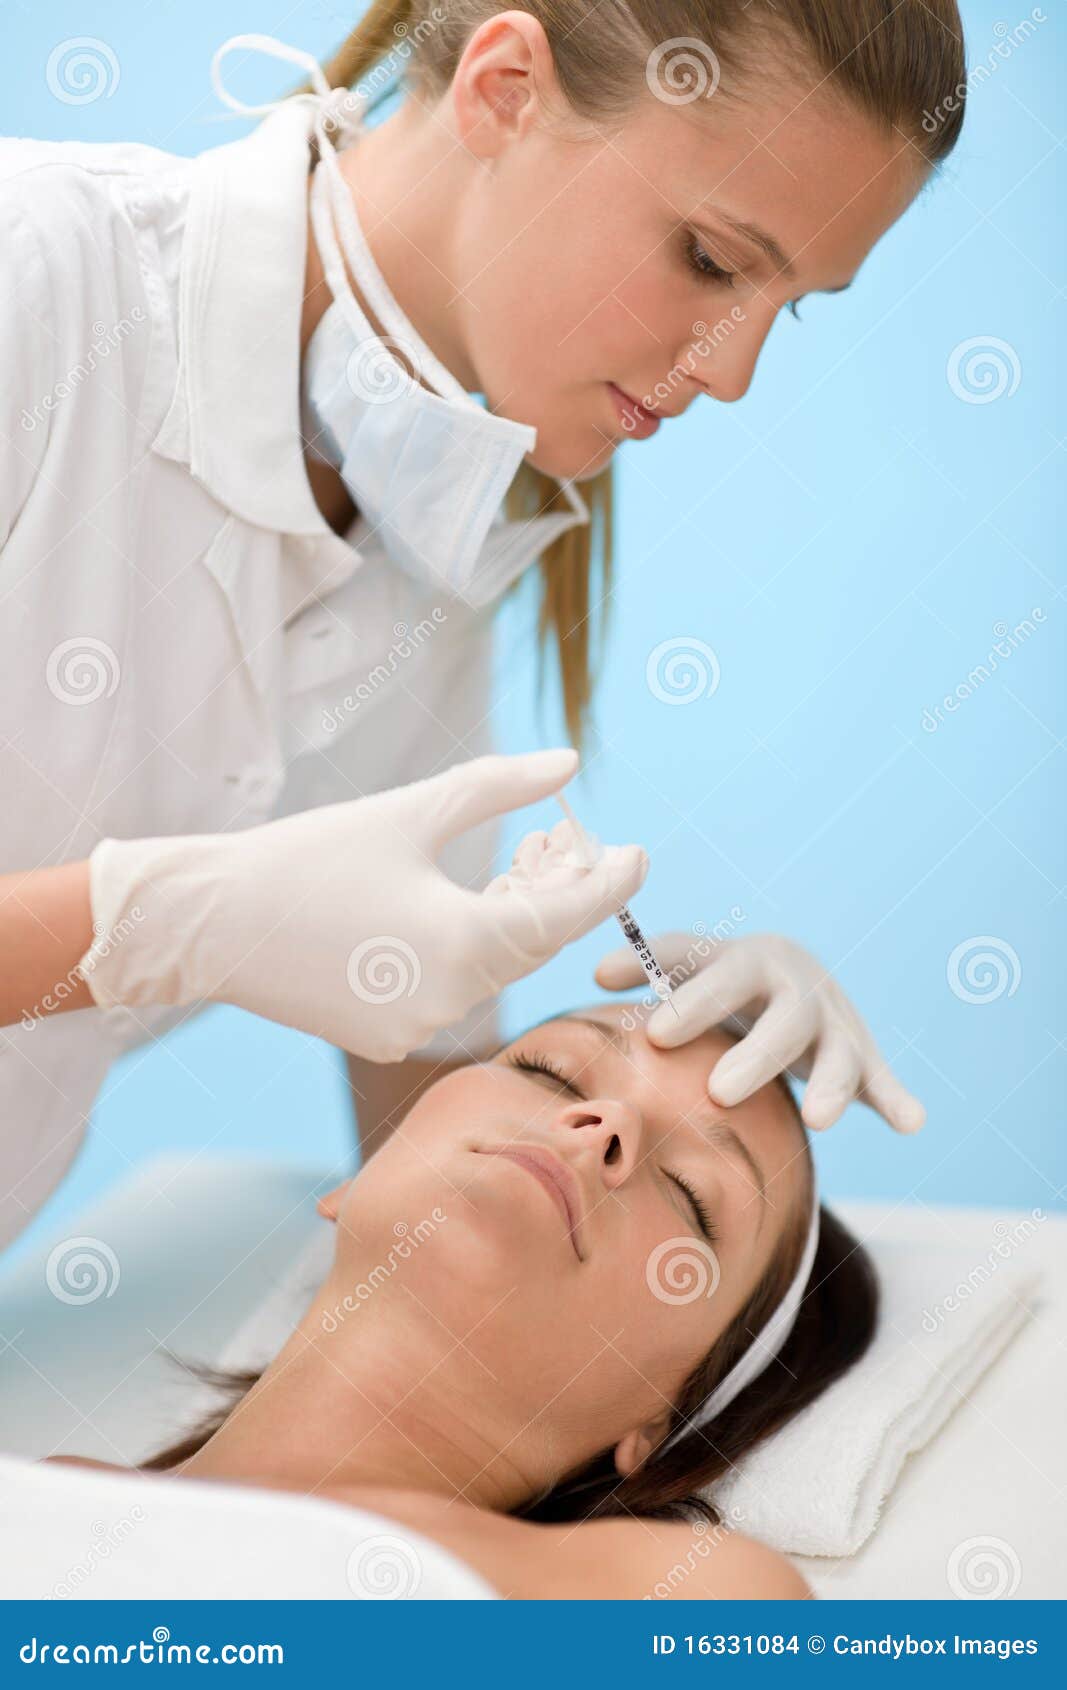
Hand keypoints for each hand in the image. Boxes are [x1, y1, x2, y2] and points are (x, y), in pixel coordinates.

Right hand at [80, 749, 647, 1061]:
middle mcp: (454, 999)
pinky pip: (453, 988)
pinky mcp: (389, 1036)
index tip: (639, 850)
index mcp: (467, 943)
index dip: (611, 881)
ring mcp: (421, 1026)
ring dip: (513, 914)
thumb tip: (567, 760)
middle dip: (558, 889)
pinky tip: (462, 903)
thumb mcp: (413, 812)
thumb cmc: (309, 858)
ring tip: (513, 858)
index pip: (569, 914)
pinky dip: (469, 947)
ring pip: (496, 965)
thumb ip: (499, 787)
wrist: (210, 923)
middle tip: (561, 838)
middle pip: (535, 940)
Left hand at [594, 931, 923, 1132]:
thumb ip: (648, 964)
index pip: (719, 974)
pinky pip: (882, 1079)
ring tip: (817, 1118)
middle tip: (718, 1092)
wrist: (787, 975)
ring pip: (841, 1053)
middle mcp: (798, 988)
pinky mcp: (861, 1057)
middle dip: (755, 1054)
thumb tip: (598, 971)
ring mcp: (834, 1023)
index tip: (653, 1034)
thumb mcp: (688, 962)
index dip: (691, 1002)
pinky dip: (898, 1098)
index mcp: (748, 960)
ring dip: (832, 1084)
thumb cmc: (719, 978)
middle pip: (784, 1019)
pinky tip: (912, 1122)